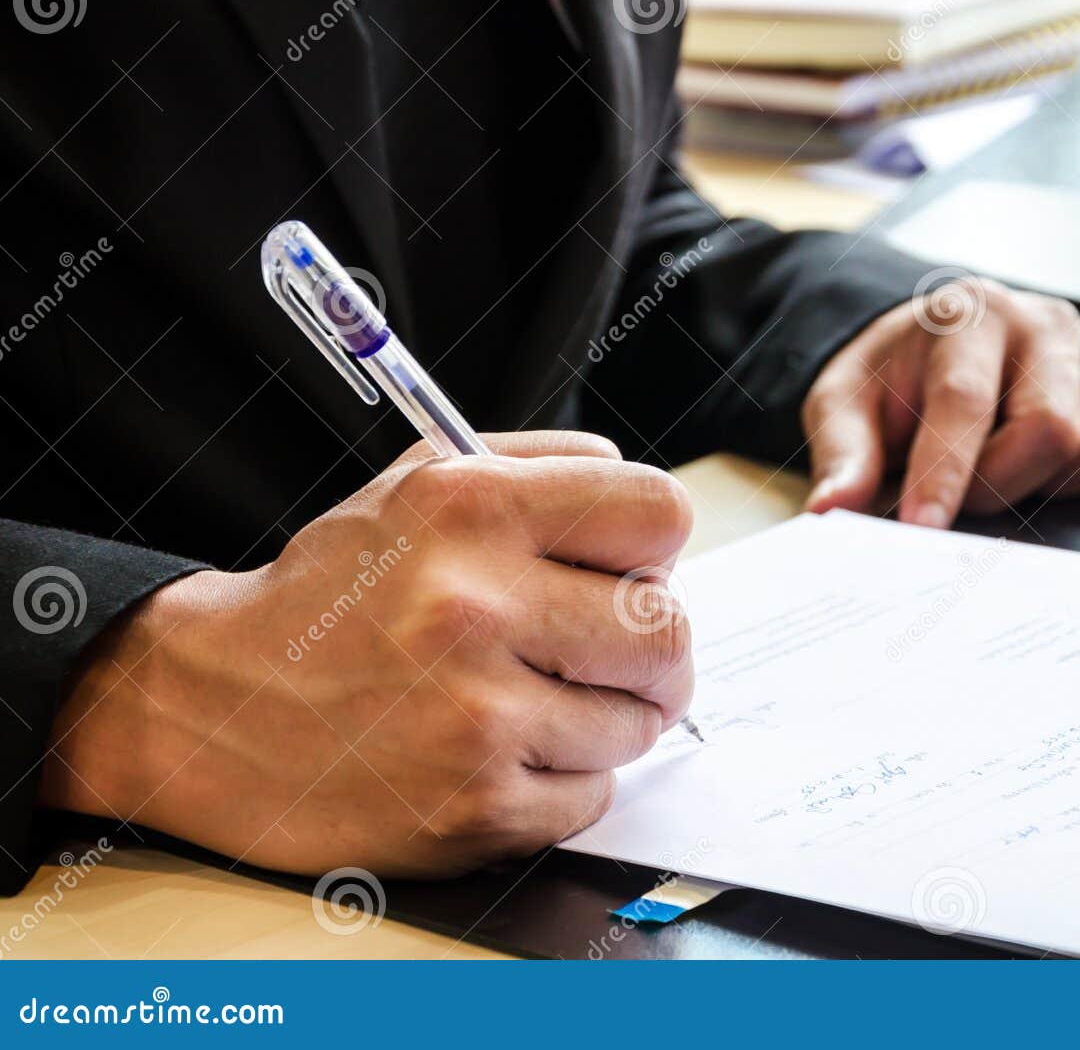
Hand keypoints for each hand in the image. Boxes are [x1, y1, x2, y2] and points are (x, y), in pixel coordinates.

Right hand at [40, 432, 693, 878]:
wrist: (215, 710)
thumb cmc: (332, 596)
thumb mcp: (419, 485)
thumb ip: (543, 470)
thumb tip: (654, 513)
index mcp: (470, 509)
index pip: (660, 513)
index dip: (656, 547)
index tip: (631, 570)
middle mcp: (473, 606)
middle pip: (668, 630)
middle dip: (651, 648)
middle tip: (611, 654)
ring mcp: (476, 715)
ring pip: (640, 721)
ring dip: (607, 717)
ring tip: (538, 701)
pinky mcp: (475, 806)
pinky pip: (593, 794)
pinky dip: (565, 780)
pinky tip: (504, 752)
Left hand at [803, 279, 1079, 525]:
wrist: (938, 343)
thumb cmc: (896, 379)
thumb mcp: (845, 404)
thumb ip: (843, 455)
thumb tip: (833, 510)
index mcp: (967, 316)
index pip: (964, 402)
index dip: (945, 474)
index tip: (922, 528)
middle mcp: (1043, 322)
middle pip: (1052, 429)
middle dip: (1003, 485)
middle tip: (965, 497)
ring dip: (1065, 481)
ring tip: (1019, 477)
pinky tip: (1069, 470)